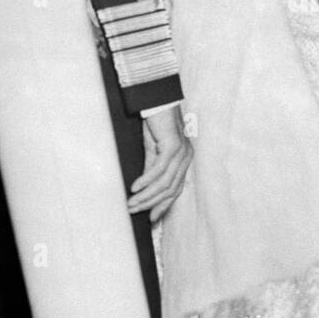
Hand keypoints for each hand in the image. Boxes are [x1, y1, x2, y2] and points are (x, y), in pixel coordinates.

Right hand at [130, 106, 192, 221]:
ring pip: (164, 182)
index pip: (176, 190)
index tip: (150, 218)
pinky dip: (146, 181)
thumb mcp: (152, 149)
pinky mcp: (172, 145)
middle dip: (151, 203)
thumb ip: (151, 168)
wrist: (157, 99)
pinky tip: (135, 188)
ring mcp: (181, 152)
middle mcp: (186, 158)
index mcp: (184, 160)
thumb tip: (144, 189)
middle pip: (170, 189)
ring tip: (132, 202)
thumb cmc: (155, 123)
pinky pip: (159, 169)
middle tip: (134, 210)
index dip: (163, 206)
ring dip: (146, 195)